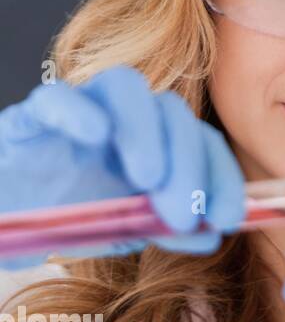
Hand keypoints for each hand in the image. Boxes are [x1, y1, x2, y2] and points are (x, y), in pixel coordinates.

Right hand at [0, 65, 244, 268]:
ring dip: (145, 131)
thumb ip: (170, 229)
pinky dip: (78, 111)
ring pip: (124, 86)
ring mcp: (82, 110)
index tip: (226, 219)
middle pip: (172, 113)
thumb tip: (212, 235)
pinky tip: (95, 135)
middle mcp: (127, 118)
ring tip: (149, 179)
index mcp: (159, 142)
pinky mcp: (34, 115)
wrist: (10, 217)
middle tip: (183, 213)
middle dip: (188, 164)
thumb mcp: (129, 230)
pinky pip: (56, 97)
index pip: (204, 141)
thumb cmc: (73, 216)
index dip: (222, 177)